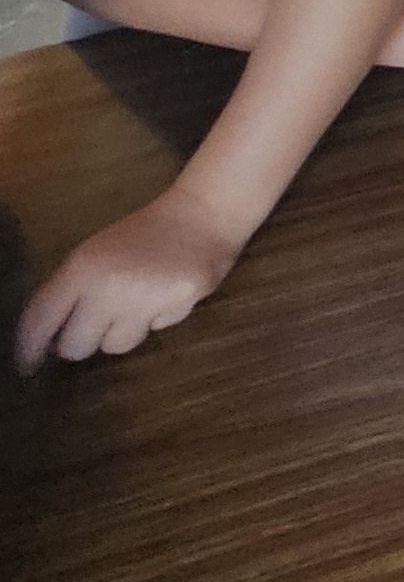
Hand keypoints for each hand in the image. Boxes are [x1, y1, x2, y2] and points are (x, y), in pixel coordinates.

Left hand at [15, 186, 247, 366]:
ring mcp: (143, 298)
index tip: (26, 366)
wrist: (200, 215)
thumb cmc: (141, 235)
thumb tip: (47, 336)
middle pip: (75, 346)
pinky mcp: (177, 306)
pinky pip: (154, 331)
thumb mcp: (94, 254)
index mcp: (81, 267)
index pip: (40, 318)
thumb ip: (69, 290)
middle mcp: (107, 286)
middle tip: (94, 327)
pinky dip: (156, 319)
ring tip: (136, 304)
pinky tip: (165, 295)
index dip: (29, 347)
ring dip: (120, 332)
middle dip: (81, 342)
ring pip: (114, 346)